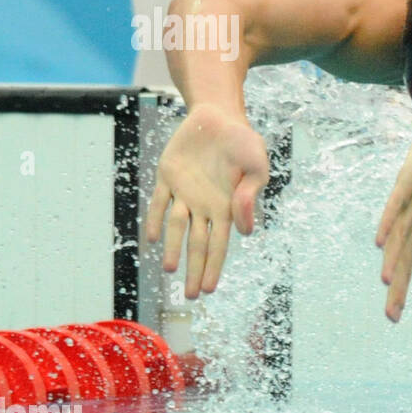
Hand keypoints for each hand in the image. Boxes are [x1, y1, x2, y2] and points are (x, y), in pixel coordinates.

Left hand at [144, 103, 269, 297]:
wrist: (219, 116)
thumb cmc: (243, 141)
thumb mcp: (257, 165)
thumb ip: (250, 196)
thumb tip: (244, 231)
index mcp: (227, 206)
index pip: (219, 244)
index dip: (213, 267)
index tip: (209, 288)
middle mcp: (205, 204)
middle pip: (198, 243)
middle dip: (195, 270)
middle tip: (191, 296)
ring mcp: (185, 191)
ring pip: (177, 227)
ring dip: (174, 249)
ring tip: (171, 270)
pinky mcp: (168, 175)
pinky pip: (160, 201)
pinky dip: (156, 219)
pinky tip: (154, 238)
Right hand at [377, 120, 411, 321]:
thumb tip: (407, 230)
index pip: (408, 264)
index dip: (401, 290)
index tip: (394, 317)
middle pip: (405, 259)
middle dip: (399, 289)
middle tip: (392, 316)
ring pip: (402, 236)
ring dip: (394, 259)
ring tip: (387, 283)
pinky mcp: (409, 183)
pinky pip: (397, 206)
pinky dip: (389, 223)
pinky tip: (379, 242)